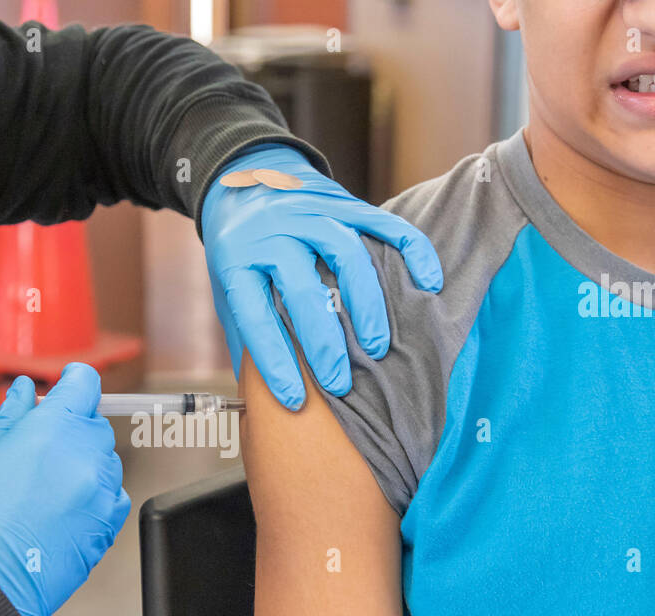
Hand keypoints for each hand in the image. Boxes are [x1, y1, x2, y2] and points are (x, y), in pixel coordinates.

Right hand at [0, 363, 130, 615]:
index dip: (74, 381)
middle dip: (72, 426)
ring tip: (44, 485)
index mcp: (52, 430)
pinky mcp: (105, 529)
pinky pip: (113, 498)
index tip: (66, 384)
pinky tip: (63, 506)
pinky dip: (95, 495)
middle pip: (95, 425)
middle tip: (40, 444)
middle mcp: (84, 459)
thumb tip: (25, 393)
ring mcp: (99, 496)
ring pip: (105, 462)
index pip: (85, 385)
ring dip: (83, 462)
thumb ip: (10, 416)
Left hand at [201, 144, 443, 409]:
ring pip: (345, 254)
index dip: (275, 362)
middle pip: (302, 289)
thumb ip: (244, 332)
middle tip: (342, 383)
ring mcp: (310, 212)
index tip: (295, 400)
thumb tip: (261, 395)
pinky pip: (384, 223)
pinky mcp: (343, 201)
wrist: (242, 177)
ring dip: (366, 305)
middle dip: (325, 343)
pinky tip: (428, 283)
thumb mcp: (226, 289)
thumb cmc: (239, 252)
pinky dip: (412, 251)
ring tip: (378, 348)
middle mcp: (273, 233)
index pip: (256, 316)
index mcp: (237, 259)